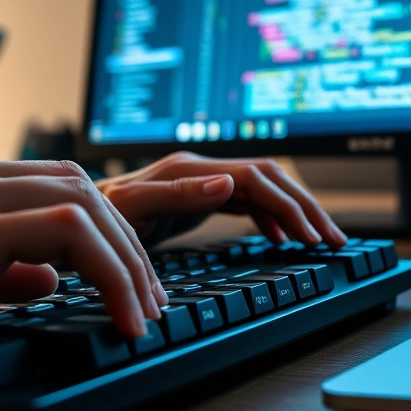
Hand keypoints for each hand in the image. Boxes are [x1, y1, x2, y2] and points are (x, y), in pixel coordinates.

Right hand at [0, 150, 167, 362]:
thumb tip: (48, 276)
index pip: (55, 182)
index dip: (106, 228)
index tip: (130, 276)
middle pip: (79, 185)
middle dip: (130, 243)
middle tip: (149, 297)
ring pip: (80, 202)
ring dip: (127, 260)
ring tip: (142, 310)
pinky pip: (60, 234)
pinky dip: (105, 272)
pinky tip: (117, 312)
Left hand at [97, 152, 345, 247]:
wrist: (75, 217)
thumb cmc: (98, 215)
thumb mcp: (132, 207)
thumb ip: (178, 194)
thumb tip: (228, 181)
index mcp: (191, 170)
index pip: (259, 179)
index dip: (291, 207)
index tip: (314, 237)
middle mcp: (201, 171)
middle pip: (271, 179)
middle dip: (306, 207)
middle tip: (335, 240)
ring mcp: (201, 182)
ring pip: (264, 190)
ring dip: (295, 213)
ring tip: (320, 240)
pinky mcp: (198, 197)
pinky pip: (247, 201)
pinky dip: (271, 218)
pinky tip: (280, 237)